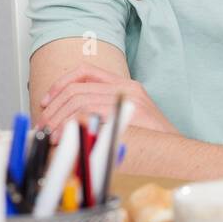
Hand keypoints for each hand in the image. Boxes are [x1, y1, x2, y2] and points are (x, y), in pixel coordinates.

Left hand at [38, 64, 177, 138]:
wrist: (178, 149)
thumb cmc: (151, 139)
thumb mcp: (126, 118)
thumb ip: (101, 112)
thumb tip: (64, 120)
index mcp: (125, 85)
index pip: (85, 71)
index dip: (60, 84)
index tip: (46, 101)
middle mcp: (127, 88)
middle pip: (77, 89)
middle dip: (53, 109)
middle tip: (43, 127)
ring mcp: (131, 101)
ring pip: (80, 101)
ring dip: (59, 120)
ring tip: (52, 136)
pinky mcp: (132, 115)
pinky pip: (92, 114)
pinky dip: (72, 126)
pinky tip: (67, 138)